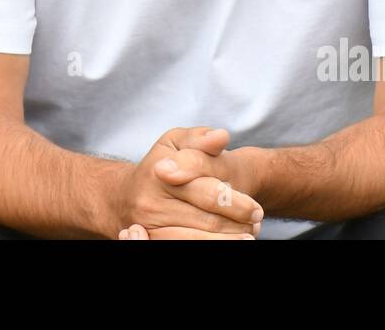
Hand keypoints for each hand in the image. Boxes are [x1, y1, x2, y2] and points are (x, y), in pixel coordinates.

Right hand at [108, 126, 262, 237]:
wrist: (128, 197)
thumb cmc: (162, 164)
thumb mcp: (176, 143)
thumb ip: (200, 139)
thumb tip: (221, 136)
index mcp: (159, 172)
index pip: (206, 190)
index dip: (236, 202)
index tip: (257, 210)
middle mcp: (151, 202)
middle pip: (207, 218)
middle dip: (237, 223)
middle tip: (256, 223)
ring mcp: (149, 226)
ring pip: (199, 238)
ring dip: (228, 239)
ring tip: (247, 235)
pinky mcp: (151, 242)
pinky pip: (185, 247)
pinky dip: (211, 245)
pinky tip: (228, 240)